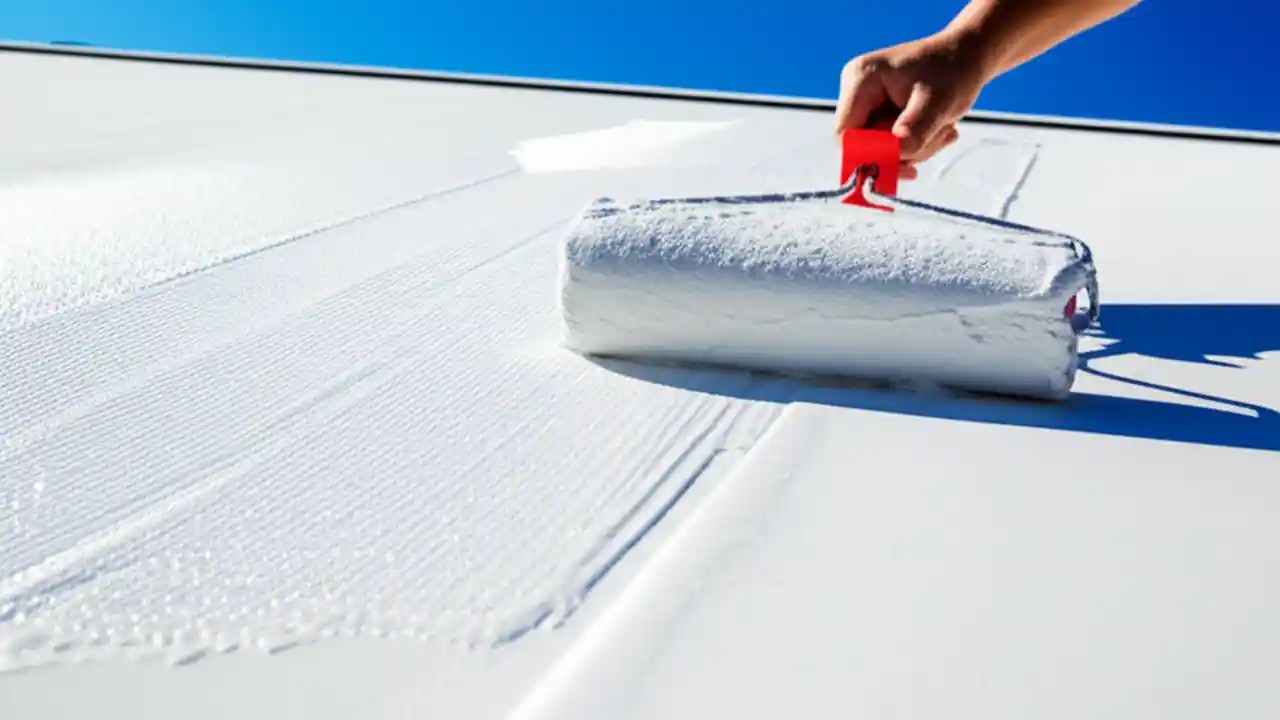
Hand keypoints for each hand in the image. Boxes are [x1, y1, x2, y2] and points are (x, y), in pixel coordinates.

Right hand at [835, 31, 989, 178]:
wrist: (967, 55)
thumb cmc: (953, 71)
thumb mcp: (940, 101)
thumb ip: (917, 128)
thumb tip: (898, 151)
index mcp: (860, 79)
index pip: (845, 134)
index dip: (869, 155)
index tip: (905, 166)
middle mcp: (856, 90)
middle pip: (864, 144)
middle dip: (901, 151)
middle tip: (936, 139)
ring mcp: (867, 101)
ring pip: (880, 148)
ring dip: (915, 149)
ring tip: (943, 129)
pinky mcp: (879, 111)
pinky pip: (890, 143)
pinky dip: (916, 144)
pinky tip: (938, 129)